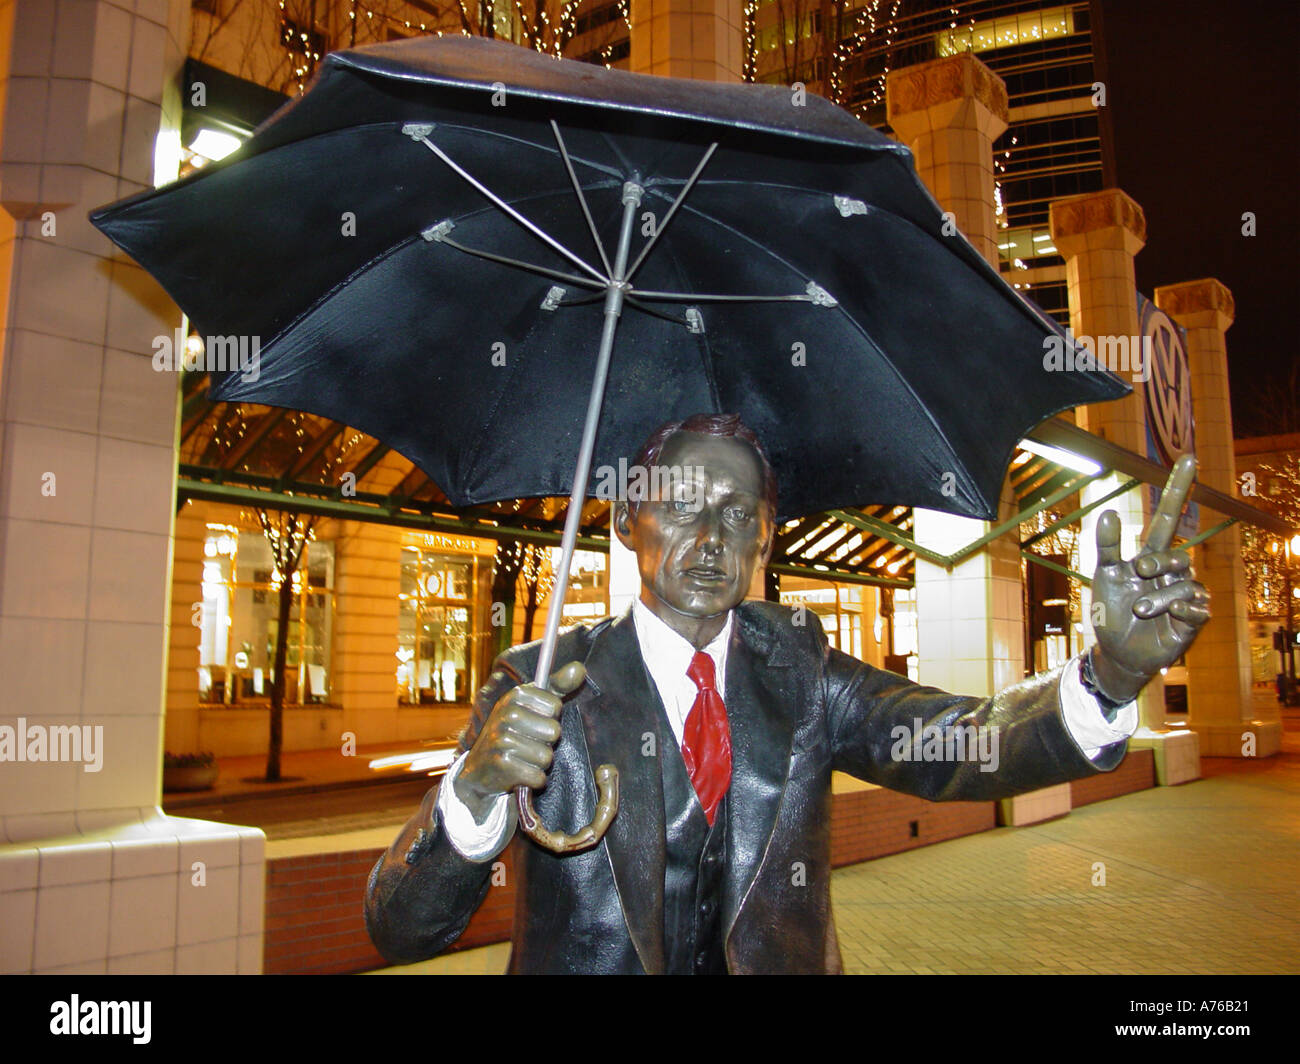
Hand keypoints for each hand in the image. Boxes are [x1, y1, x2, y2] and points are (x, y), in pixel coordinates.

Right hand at [455, 662, 585, 822]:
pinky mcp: (501, 765)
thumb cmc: (515, 732)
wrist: (480, 768)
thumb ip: (559, 686)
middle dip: (546, 743)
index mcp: (515, 695)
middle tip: (528, 743)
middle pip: (554, 732)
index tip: (535, 721)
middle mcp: (506, 714)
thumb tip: (580, 667)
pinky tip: (519, 773)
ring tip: (523, 758)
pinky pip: (538, 776)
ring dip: (539, 762)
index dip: (550, 718)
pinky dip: (533, 779)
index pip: (555, 706)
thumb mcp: (534, 705)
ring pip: (547, 756)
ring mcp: (501, 739)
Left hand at [1090, 454, 1210, 701]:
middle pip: (1177, 554)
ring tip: (1138, 609)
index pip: (1168, 517)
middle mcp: (1171, 573)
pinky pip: (1198, 607)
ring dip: (1160, 596)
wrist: (1115, 653)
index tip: (1188, 457)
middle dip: (1160, 561)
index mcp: (1150, 556)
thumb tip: (1109, 512)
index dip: (1178, 488)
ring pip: (1185, 583)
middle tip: (1139, 570)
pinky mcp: (1191, 621)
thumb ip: (1106, 546)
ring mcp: (1183, 595)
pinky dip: (1184, 607)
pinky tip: (1174, 611)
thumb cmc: (1110, 611)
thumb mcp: (1104, 576)